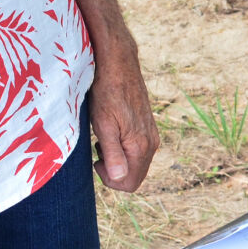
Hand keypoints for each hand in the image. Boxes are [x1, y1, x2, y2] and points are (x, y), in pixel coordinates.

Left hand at [88, 53, 157, 191]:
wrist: (118, 65)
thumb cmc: (107, 93)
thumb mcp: (104, 125)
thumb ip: (113, 154)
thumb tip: (118, 179)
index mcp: (141, 146)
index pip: (129, 184)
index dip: (109, 179)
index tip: (96, 160)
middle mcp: (151, 143)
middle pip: (134, 176)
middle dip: (114, 171)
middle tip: (98, 150)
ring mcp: (151, 134)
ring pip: (135, 163)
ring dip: (117, 159)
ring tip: (102, 139)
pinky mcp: (148, 127)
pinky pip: (137, 150)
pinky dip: (122, 148)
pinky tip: (111, 132)